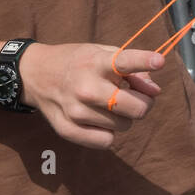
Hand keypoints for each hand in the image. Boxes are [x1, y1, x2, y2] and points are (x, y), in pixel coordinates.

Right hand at [19, 43, 165, 149]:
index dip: (144, 60)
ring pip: (124, 126)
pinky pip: (106, 141)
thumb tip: (153, 90)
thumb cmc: (77, 62)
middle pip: (136, 107)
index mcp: (94, 62)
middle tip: (135, 96)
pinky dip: (108, 132)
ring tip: (109, 105)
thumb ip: (132, 68)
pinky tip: (98, 119)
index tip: (159, 61)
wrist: (35, 75)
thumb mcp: (101, 53)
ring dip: (123, 117)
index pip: (123, 62)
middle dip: (143, 102)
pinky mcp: (68, 130)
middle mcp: (85, 87)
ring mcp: (75, 111)